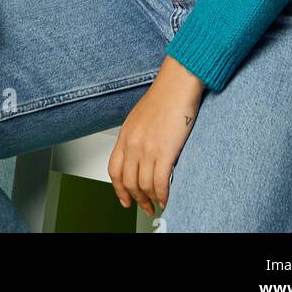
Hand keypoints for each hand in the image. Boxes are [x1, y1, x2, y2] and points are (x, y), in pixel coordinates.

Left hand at [108, 56, 204, 215]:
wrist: (177, 85)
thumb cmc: (163, 98)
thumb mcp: (139, 118)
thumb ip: (135, 138)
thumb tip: (138, 158)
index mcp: (125, 135)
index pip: (114, 170)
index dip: (119, 190)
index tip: (125, 199)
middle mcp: (133, 143)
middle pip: (128, 182)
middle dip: (137, 199)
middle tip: (145, 207)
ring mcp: (147, 148)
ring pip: (144, 185)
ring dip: (151, 199)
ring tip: (158, 203)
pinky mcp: (164, 151)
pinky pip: (160, 182)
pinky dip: (163, 195)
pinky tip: (167, 198)